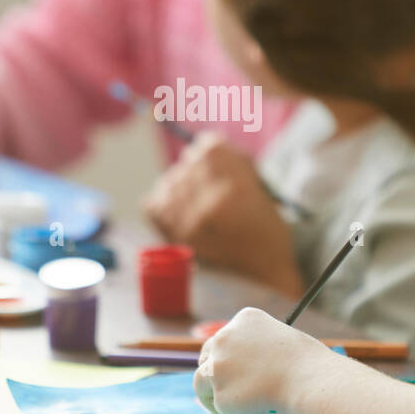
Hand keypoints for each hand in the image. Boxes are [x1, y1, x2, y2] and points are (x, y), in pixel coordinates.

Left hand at [142, 133, 301, 296]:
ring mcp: (188, 218)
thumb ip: (231, 161)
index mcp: (237, 183)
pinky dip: (163, 207)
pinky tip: (182, 216)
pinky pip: (152, 205)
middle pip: (188, 161)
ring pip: (169, 182)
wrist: (262, 270)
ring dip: (180, 190)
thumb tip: (199, 143)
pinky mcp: (173, 235)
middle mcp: (210, 198)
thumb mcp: (257, 185)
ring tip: (198, 208)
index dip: (213, 155)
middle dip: (198, 173)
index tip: (219, 166)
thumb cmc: (261, 226)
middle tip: (211, 193)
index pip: (207, 144)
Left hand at [192, 306, 331, 413]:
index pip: (228, 338)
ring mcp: (219, 364)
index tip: (245, 375)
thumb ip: (261, 354)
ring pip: (202, 384)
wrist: (311, 384)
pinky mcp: (219, 394)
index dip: (233, 359)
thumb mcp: (284, 346)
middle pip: (206, 356)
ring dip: (218, 400)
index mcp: (246, 319)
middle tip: (232, 396)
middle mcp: (225, 337)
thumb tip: (251, 375)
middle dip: (215, 377)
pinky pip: (220, 409)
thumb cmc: (310, 367)